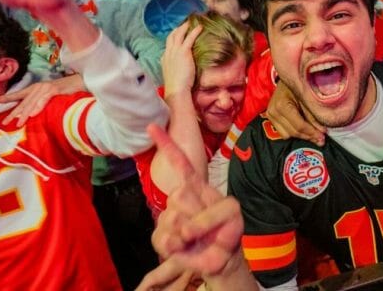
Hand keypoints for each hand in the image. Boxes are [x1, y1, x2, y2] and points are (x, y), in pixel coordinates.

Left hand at [0, 75, 84, 125]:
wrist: (82, 81)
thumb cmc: (67, 90)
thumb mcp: (52, 97)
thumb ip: (42, 103)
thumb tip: (32, 114)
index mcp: (36, 88)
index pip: (19, 94)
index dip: (7, 97)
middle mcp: (39, 87)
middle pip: (23, 102)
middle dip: (13, 112)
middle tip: (5, 122)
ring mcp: (46, 88)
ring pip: (32, 102)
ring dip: (25, 114)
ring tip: (18, 123)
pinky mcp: (55, 89)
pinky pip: (44, 99)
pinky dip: (39, 107)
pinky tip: (33, 114)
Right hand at [144, 124, 244, 275]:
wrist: (222, 256)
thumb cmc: (227, 229)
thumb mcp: (231, 214)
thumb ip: (213, 214)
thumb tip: (185, 229)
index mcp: (196, 186)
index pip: (180, 163)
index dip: (166, 145)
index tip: (152, 127)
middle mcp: (180, 198)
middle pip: (179, 195)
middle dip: (200, 214)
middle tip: (210, 226)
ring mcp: (168, 217)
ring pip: (172, 217)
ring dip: (191, 232)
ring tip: (200, 238)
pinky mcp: (161, 238)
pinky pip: (163, 238)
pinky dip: (174, 245)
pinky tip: (183, 247)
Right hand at [162, 24, 202, 99]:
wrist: (176, 90)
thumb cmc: (176, 87)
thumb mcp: (173, 75)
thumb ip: (175, 69)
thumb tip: (181, 68)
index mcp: (164, 58)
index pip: (168, 44)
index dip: (173, 38)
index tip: (178, 34)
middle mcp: (168, 53)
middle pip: (171, 36)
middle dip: (177, 29)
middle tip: (184, 24)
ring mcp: (175, 51)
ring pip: (178, 34)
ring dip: (184, 27)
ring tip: (191, 22)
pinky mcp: (183, 52)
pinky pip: (189, 38)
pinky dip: (194, 31)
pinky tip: (200, 27)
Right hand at [266, 81, 325, 145]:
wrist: (286, 76)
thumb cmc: (298, 84)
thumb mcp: (307, 97)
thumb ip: (313, 115)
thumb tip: (322, 132)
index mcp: (282, 105)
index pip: (299, 125)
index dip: (312, 133)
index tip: (323, 138)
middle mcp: (273, 111)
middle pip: (293, 132)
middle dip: (308, 136)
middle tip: (321, 139)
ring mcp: (270, 114)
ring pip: (287, 135)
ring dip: (300, 135)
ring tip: (312, 132)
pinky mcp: (270, 117)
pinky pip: (283, 132)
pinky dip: (293, 131)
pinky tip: (302, 127)